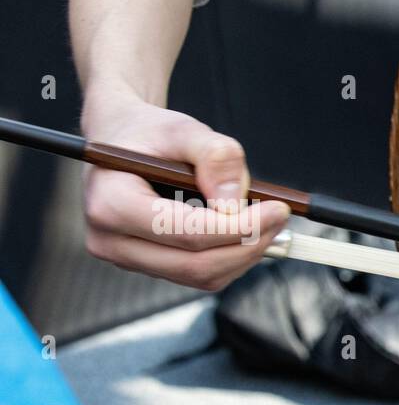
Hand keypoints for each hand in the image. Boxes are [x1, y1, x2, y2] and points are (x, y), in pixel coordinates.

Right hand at [79, 87, 289, 290]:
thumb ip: (214, 155)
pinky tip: (247, 232)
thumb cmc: (149, 133)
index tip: (279, 209)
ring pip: (202, 276)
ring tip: (268, 222)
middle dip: (248, 245)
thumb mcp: (182, 128)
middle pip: (196, 265)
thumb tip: (235, 202)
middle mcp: (111, 241)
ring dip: (244, 254)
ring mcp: (128, 259)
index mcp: (110, 205)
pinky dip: (232, 257)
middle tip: (281, 218)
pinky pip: (200, 275)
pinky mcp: (149, 265)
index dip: (240, 227)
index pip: (187, 233)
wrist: (122, 140)